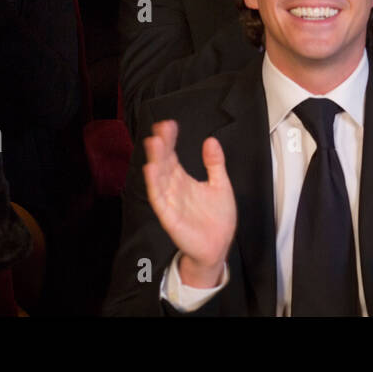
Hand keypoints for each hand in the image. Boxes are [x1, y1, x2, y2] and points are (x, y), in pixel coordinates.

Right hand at [144, 119, 236, 288]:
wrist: (219, 247)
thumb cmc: (217, 219)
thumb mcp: (221, 185)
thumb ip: (215, 163)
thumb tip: (211, 140)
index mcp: (184, 180)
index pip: (173, 156)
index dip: (170, 141)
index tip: (169, 124)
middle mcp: (174, 189)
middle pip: (164, 164)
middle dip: (161, 147)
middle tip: (159, 129)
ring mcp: (171, 202)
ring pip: (159, 178)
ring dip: (156, 161)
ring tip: (154, 143)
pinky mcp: (170, 217)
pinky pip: (159, 200)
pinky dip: (154, 185)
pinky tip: (152, 170)